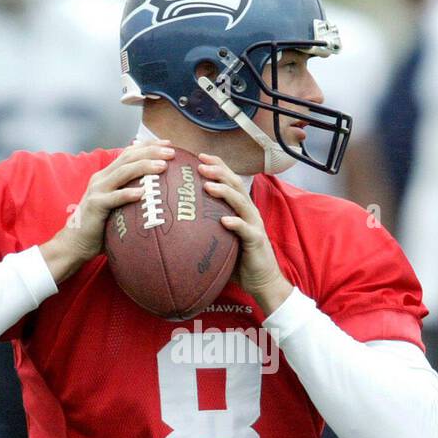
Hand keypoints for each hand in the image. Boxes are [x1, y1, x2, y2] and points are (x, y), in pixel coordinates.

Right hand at [40, 139, 176, 284]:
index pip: (128, 153)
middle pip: (128, 158)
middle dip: (151, 151)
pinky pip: (114, 198)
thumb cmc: (100, 227)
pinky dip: (129, 194)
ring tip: (163, 166)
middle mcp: (101, 179)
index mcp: (107, 175)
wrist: (74, 243)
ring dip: (144, 167)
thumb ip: (130, 196)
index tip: (168, 143)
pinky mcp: (95, 205)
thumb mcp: (116, 207)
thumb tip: (157, 196)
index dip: (148, 146)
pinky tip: (143, 193)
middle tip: (171, 151)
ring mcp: (97, 191)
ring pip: (123, 172)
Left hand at [198, 154, 293, 314]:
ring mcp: (254, 224)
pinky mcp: (256, 241)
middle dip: (218, 171)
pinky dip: (235, 223)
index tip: (199, 156)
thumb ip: (205, 228)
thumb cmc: (238, 260)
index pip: (229, 180)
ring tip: (208, 185)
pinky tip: (224, 220)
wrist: (262, 281)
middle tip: (200, 164)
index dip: (217, 165)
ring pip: (240, 202)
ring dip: (224, 191)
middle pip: (235, 184)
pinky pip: (246, 230)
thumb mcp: (219, 239)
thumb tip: (175, 224)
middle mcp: (248, 212)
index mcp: (240, 208)